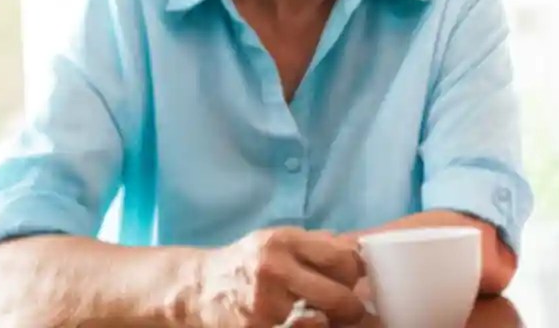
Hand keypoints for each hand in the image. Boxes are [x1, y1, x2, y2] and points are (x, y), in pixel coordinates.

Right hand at [193, 227, 366, 326]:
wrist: (198, 287)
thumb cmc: (248, 261)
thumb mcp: (279, 239)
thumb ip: (319, 244)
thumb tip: (360, 252)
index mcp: (285, 242)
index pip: (343, 260)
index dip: (354, 273)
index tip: (351, 279)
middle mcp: (274, 270)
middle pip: (337, 297)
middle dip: (349, 306)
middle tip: (348, 308)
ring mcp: (263, 305)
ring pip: (320, 322)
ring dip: (326, 321)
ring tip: (320, 315)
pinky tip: (300, 322)